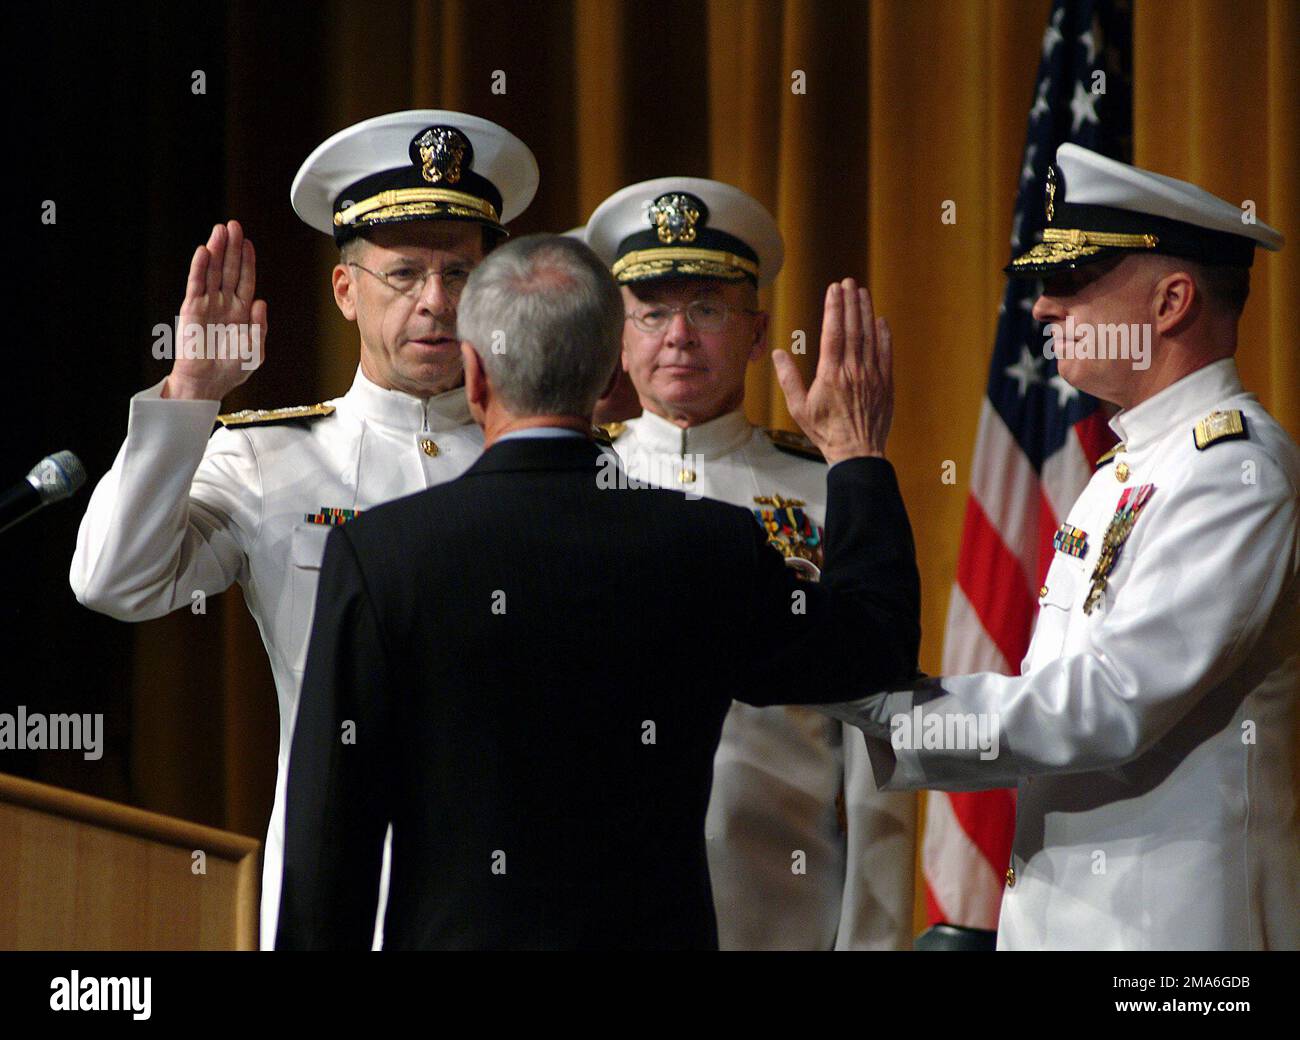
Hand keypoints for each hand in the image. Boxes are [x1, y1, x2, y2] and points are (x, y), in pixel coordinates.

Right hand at [164, 220, 267, 400]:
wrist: (207, 384)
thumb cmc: (230, 370)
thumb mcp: (255, 350)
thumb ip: (259, 326)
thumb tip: (261, 302)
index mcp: (241, 312)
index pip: (245, 280)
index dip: (247, 261)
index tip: (248, 243)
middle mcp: (224, 304)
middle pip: (229, 270)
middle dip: (232, 248)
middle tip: (233, 226)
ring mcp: (207, 305)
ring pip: (213, 272)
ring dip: (216, 251)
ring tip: (219, 230)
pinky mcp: (192, 310)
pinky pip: (196, 285)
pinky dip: (200, 269)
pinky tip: (204, 252)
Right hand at [772, 278, 892, 463]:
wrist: (857, 452)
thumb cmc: (825, 432)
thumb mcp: (799, 408)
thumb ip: (789, 379)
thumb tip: (778, 354)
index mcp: (831, 375)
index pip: (833, 333)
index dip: (834, 308)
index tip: (833, 289)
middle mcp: (853, 371)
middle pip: (853, 329)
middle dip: (850, 302)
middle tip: (848, 282)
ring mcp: (872, 376)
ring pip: (870, 336)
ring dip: (866, 312)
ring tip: (862, 292)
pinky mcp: (885, 383)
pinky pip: (885, 353)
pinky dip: (884, 334)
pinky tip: (880, 320)